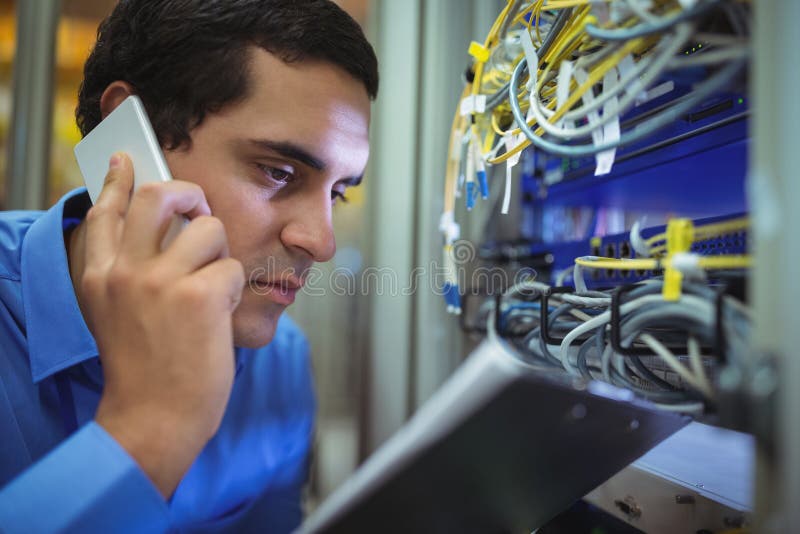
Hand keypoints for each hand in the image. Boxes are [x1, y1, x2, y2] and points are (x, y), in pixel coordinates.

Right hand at [76, 153, 244, 497]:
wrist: (154, 418)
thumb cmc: (147, 370)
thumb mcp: (119, 315)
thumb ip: (130, 272)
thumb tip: (165, 231)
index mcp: (100, 277)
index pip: (104, 212)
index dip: (116, 181)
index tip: (125, 160)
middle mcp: (124, 272)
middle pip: (156, 195)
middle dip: (188, 192)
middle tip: (201, 208)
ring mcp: (159, 281)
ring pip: (208, 228)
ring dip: (221, 256)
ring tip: (213, 291)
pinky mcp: (199, 294)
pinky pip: (234, 267)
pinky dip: (235, 290)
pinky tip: (219, 319)